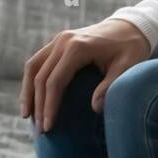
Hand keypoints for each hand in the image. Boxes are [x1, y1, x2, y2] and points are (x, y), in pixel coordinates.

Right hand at [19, 19, 151, 132]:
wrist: (130, 26)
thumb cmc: (131, 49)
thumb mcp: (127, 67)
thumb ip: (110, 86)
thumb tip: (95, 109)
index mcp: (77, 47)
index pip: (55, 81)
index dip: (49, 106)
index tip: (48, 127)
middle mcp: (63, 41)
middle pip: (40, 76)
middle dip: (37, 105)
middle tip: (40, 130)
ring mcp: (59, 40)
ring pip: (33, 66)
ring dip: (27, 92)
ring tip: (26, 116)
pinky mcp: (58, 42)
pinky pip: (38, 61)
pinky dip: (32, 80)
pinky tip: (32, 98)